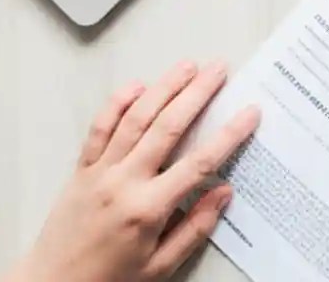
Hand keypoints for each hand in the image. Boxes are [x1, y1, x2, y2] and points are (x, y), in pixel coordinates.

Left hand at [4, 61, 259, 281]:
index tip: (247, 114)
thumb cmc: (107, 280)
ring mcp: (100, 171)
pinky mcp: (81, 168)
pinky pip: (100, 128)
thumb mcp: (160, 266)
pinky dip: (118, 103)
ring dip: (163, 88)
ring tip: (186, 67)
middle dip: (197, 94)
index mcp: (147, 209)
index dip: (228, 135)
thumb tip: (222, 193)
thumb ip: (194, 228)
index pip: (198, 163)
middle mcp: (123, 183)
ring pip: (135, 118)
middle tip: (218, 71)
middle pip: (167, 127)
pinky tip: (136, 86)